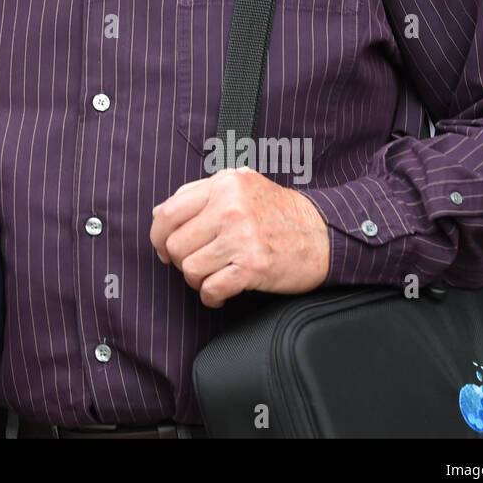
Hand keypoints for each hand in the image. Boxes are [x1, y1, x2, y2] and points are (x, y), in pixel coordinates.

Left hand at [150, 168, 329, 307]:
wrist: (324, 233)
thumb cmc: (279, 212)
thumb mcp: (241, 185)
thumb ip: (200, 193)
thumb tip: (159, 213)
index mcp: (223, 185)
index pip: (169, 212)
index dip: (158, 235)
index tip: (163, 247)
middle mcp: (230, 208)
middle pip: (176, 244)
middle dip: (180, 261)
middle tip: (196, 264)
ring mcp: (242, 237)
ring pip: (190, 268)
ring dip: (196, 280)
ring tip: (211, 277)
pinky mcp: (253, 266)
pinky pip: (212, 289)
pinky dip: (211, 297)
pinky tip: (220, 294)